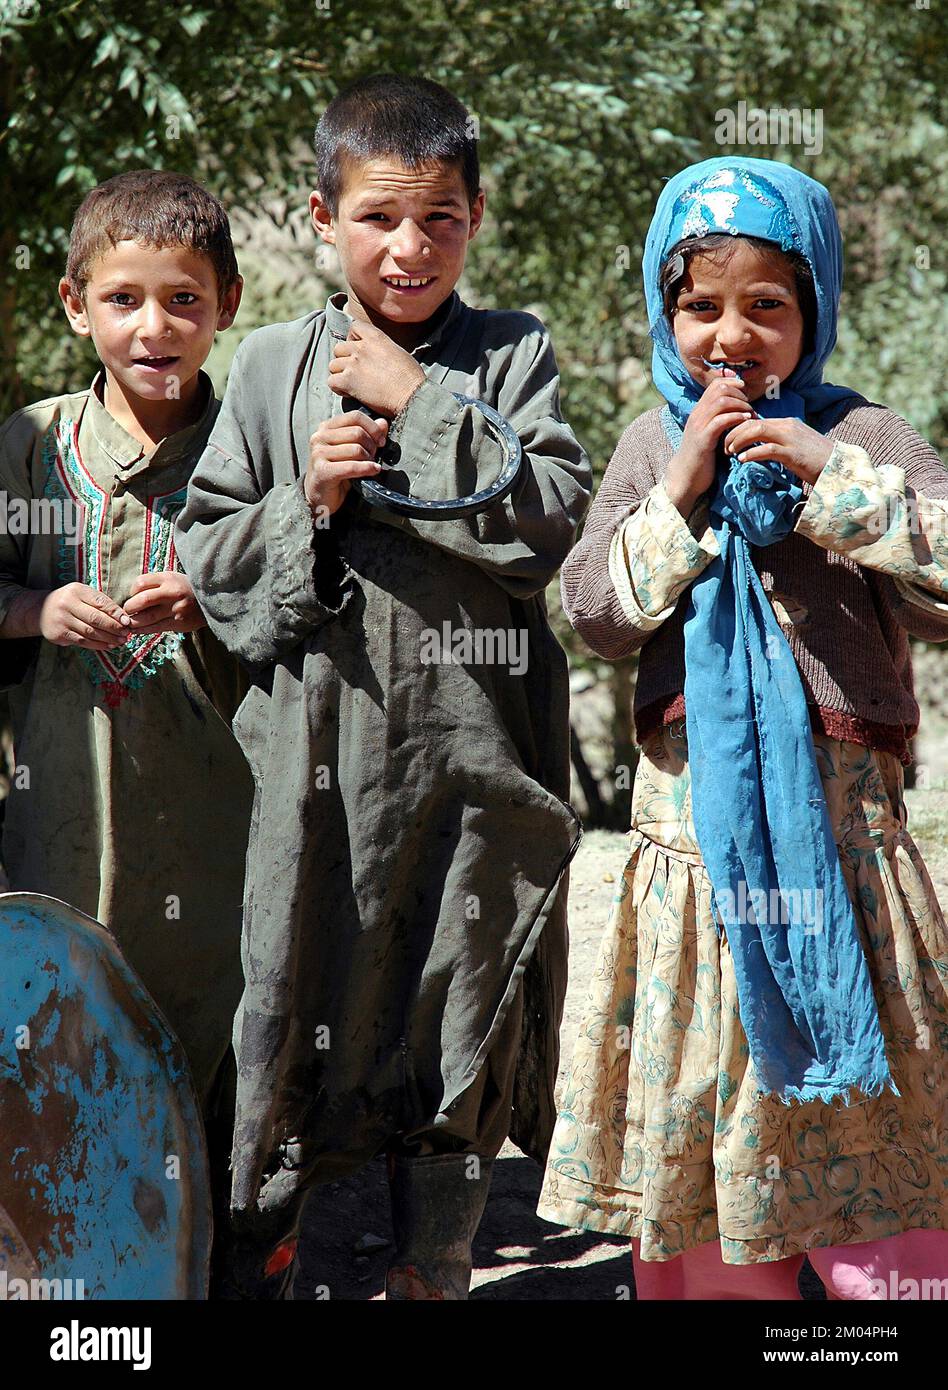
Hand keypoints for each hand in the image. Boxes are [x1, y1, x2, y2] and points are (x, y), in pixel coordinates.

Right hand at [39, 582, 132, 648]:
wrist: (41, 610)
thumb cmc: (71, 602)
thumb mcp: (82, 595)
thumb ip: (100, 603)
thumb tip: (124, 618)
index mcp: (77, 591)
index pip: (100, 602)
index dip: (116, 613)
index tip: (127, 621)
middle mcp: (67, 604)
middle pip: (96, 618)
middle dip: (114, 627)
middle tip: (126, 633)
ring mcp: (62, 619)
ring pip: (90, 632)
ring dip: (108, 638)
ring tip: (120, 641)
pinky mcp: (59, 634)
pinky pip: (82, 641)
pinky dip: (98, 645)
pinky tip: (108, 645)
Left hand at [123, 572, 204, 633]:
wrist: (211, 601)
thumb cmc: (185, 588)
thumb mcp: (172, 578)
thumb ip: (154, 583)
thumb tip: (131, 596)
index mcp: (168, 579)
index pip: (141, 583)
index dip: (131, 591)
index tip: (132, 596)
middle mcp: (172, 593)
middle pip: (142, 601)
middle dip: (129, 608)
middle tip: (126, 611)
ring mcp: (176, 609)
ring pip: (147, 618)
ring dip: (134, 622)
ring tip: (129, 623)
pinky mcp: (179, 623)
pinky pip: (156, 628)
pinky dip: (143, 630)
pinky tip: (137, 630)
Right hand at [305, 411, 387, 517]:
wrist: (319, 497)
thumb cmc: (336, 472)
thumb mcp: (352, 450)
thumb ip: (367, 434)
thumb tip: (383, 423)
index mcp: (326, 427)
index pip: (355, 416)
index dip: (373, 427)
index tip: (381, 441)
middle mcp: (320, 437)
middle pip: (357, 432)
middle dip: (372, 446)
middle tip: (374, 457)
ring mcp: (319, 454)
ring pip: (356, 449)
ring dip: (369, 459)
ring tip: (370, 465)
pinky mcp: (322, 471)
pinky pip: (351, 467)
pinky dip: (367, 469)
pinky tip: (374, 471)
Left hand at [328, 319, 425, 415]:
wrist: (411, 395)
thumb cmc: (410, 378)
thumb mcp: (398, 352)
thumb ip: (382, 348)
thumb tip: (376, 355)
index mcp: (376, 337)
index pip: (354, 327)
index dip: (353, 338)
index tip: (358, 351)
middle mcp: (361, 348)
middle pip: (339, 348)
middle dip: (344, 360)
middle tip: (355, 372)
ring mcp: (353, 364)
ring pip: (333, 366)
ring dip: (340, 375)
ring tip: (353, 384)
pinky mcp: (348, 381)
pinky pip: (331, 382)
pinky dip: (338, 388)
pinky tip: (349, 393)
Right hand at [665, 369, 755, 511]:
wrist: (685, 477)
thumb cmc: (702, 456)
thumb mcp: (709, 432)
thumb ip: (719, 419)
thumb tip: (737, 409)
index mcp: (699, 411)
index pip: (716, 384)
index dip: (733, 383)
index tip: (745, 394)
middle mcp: (697, 414)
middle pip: (720, 389)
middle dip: (740, 394)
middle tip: (749, 407)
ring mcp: (699, 426)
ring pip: (721, 401)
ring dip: (741, 406)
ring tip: (750, 415)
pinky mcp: (704, 439)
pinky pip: (721, 421)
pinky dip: (736, 418)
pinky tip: (745, 423)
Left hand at [723, 416, 833, 485]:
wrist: (839, 467)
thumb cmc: (815, 460)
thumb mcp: (794, 446)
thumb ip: (778, 443)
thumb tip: (759, 446)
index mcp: (787, 423)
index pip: (756, 419)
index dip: (738, 427)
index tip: (728, 439)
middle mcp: (788, 426)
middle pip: (753, 422)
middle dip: (734, 433)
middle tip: (725, 446)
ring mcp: (791, 439)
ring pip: (757, 431)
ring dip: (739, 441)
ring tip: (730, 452)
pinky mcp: (793, 453)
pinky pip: (768, 449)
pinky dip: (752, 453)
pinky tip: (742, 460)